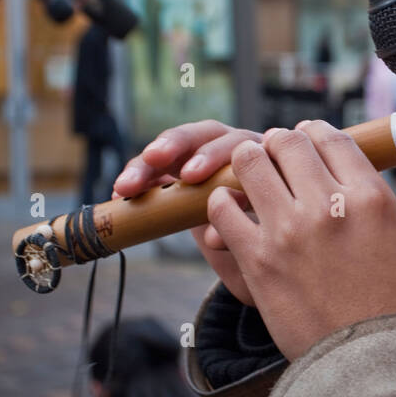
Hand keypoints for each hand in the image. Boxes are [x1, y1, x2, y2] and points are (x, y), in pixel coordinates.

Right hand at [111, 119, 265, 304]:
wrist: (266, 261)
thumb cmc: (275, 248)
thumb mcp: (267, 243)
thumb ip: (244, 232)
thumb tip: (210, 234)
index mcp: (267, 161)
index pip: (242, 145)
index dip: (215, 156)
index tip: (191, 176)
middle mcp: (236, 153)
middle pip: (207, 135)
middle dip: (178, 145)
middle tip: (156, 159)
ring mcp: (206, 160)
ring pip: (177, 148)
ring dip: (149, 162)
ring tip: (128, 184)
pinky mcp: (181, 173)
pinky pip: (156, 170)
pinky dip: (139, 178)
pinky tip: (120, 194)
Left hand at [207, 121, 395, 359]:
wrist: (369, 362)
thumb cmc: (388, 302)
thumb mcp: (393, 237)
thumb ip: (363, 197)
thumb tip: (332, 166)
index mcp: (372, 197)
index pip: (330, 137)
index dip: (311, 135)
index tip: (303, 144)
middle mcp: (332, 205)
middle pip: (288, 142)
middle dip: (277, 146)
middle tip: (273, 160)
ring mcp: (292, 230)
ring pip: (249, 162)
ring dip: (246, 165)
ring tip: (249, 179)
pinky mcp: (259, 260)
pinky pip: (222, 208)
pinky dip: (222, 204)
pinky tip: (231, 212)